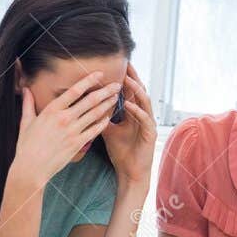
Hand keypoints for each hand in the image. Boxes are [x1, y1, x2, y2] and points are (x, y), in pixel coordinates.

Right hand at [9, 71, 122, 191]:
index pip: (74, 91)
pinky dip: (102, 123)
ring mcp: (72, 132)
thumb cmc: (27, 145)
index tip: (99, 74)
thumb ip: (28, 103)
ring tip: (116, 97)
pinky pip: (94, 131)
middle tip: (117, 84)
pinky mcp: (77, 144)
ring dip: (107, 105)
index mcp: (52, 110)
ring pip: (94, 114)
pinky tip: (109, 117)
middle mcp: (64, 118)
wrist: (32, 168)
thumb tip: (25, 89)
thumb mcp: (26, 122)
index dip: (89, 81)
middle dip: (105, 91)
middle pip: (89, 101)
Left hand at [101, 64, 156, 186]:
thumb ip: (101, 117)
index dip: (125, 78)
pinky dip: (137, 111)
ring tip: (127, 80)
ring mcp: (148, 124)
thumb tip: (86, 106)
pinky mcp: (150, 134)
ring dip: (136, 91)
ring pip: (145, 102)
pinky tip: (129, 104)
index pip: (130, 92)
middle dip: (133, 78)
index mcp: (134, 114)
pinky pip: (145, 119)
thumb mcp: (107, 131)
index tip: (116, 65)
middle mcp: (143, 116)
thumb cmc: (121, 153)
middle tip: (126, 63)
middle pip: (140, 92)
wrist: (130, 172)